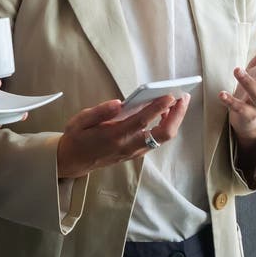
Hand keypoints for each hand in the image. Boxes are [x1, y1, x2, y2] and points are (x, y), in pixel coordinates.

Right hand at [57, 94, 189, 178]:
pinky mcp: (135, 154)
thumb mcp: (80, 121)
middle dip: (176, 116)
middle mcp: (128, 146)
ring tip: (176, 102)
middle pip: (162, 134)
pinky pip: (156, 141)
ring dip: (173, 121)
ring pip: (162, 139)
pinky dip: (164, 126)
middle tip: (182, 98)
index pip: (142, 120)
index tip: (170, 95)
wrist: (73, 161)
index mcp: (114, 135)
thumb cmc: (77, 137)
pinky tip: (163, 114)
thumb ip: (100, 111)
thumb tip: (118, 103)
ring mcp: (133, 152)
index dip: (158, 107)